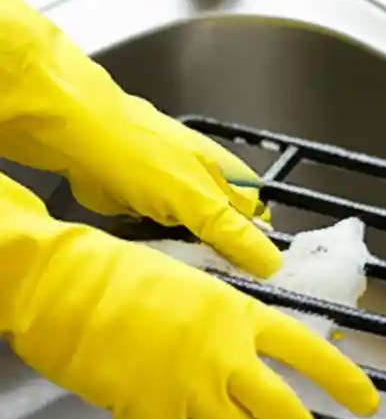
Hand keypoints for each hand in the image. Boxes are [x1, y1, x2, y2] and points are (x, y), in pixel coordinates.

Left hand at [0, 0, 279, 277]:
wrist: (77, 136)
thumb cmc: (142, 157)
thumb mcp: (197, 200)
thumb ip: (234, 234)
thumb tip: (273, 265)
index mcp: (233, 179)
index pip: (260, 226)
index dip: (258, 251)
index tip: (250, 281)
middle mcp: (210, 189)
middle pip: (227, 237)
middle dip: (220, 260)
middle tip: (209, 283)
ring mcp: (177, 200)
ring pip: (194, 242)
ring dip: (187, 259)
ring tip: (179, 274)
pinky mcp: (147, 210)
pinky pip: (164, 241)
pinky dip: (160, 251)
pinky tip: (155, 262)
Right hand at [0, 174, 378, 418]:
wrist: (65, 288)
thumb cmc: (126, 280)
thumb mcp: (205, 288)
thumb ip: (240, 327)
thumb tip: (267, 359)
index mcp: (243, 317)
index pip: (313, 354)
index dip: (347, 383)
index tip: (367, 404)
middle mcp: (226, 357)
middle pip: (290, 417)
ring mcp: (192, 390)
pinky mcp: (155, 418)